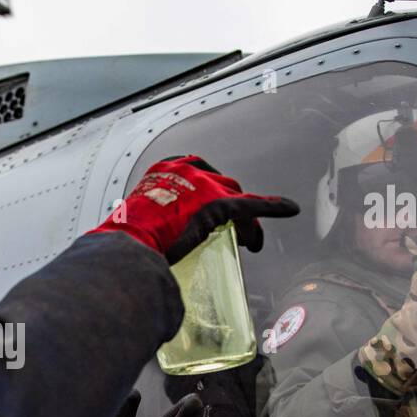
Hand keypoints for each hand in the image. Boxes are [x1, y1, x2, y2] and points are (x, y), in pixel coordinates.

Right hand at [86, 156, 298, 259]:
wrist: (129, 242)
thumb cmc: (126, 238)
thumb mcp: (138, 222)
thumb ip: (149, 223)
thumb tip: (139, 246)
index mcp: (162, 170)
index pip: (196, 176)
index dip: (207, 193)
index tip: (206, 211)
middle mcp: (185, 171)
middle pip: (221, 188)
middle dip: (231, 209)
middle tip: (232, 230)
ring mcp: (203, 186)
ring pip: (236, 201)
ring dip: (246, 222)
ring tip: (248, 241)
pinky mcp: (220, 204)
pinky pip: (252, 204)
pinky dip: (273, 206)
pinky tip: (290, 209)